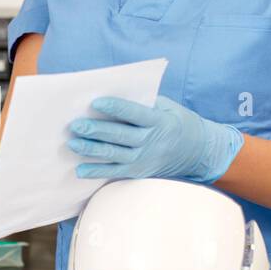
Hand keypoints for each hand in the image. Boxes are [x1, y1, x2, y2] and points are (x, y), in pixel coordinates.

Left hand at [66, 93, 243, 183]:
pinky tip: (80, 170)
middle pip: (120, 136)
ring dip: (92, 150)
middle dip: (96, 130)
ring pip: (114, 155)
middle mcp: (151, 142)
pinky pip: (115, 173)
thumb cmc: (175, 121)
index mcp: (159, 121)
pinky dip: (97, 172)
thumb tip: (110, 97)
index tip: (95, 102)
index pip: (135, 113)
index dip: (115, 107)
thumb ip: (143, 103)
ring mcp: (144, 159)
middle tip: (75, 125)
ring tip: (73, 144)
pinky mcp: (138, 172)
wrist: (197, 151)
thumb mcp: (166, 107)